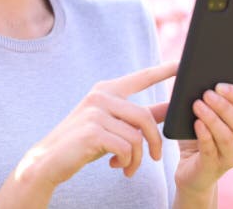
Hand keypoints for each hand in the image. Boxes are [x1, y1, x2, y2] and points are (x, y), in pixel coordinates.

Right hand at [18, 60, 178, 188]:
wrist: (49, 160)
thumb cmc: (85, 142)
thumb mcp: (115, 126)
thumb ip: (141, 116)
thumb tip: (170, 108)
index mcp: (108, 90)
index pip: (142, 77)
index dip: (163, 70)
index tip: (182, 64)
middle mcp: (101, 96)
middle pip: (145, 117)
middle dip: (155, 142)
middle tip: (156, 158)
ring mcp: (95, 112)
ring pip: (136, 137)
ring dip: (137, 158)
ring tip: (129, 167)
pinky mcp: (92, 131)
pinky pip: (125, 148)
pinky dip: (126, 162)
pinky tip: (116, 166)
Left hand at [174, 83, 232, 193]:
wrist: (190, 169)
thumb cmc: (200, 136)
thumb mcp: (207, 116)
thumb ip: (209, 101)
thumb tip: (197, 77)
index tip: (219, 85)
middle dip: (223, 106)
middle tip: (206, 93)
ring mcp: (232, 159)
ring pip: (227, 136)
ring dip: (212, 118)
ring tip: (197, 105)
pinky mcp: (214, 169)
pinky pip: (211, 150)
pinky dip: (204, 134)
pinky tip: (197, 123)